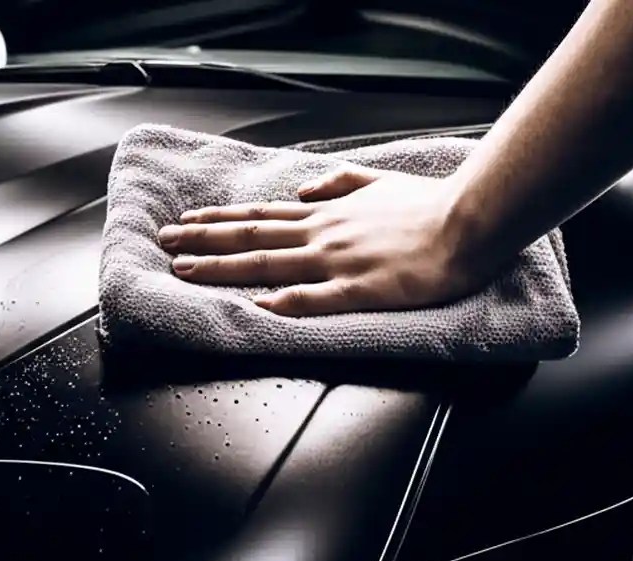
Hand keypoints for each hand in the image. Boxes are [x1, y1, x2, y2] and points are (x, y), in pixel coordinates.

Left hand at [157, 165, 492, 316]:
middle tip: (164, 243)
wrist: (468, 221)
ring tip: (185, 270)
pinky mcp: (363, 289)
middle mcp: (322, 235)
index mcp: (327, 215)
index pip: (260, 216)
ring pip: (269, 264)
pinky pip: (317, 299)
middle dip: (202, 241)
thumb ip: (339, 183)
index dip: (219, 220)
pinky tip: (257, 308)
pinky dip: (285, 302)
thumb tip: (306, 188)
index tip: (186, 221)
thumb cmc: (428, 205)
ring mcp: (338, 262)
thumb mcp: (378, 180)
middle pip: (251, 238)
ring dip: (223, 267)